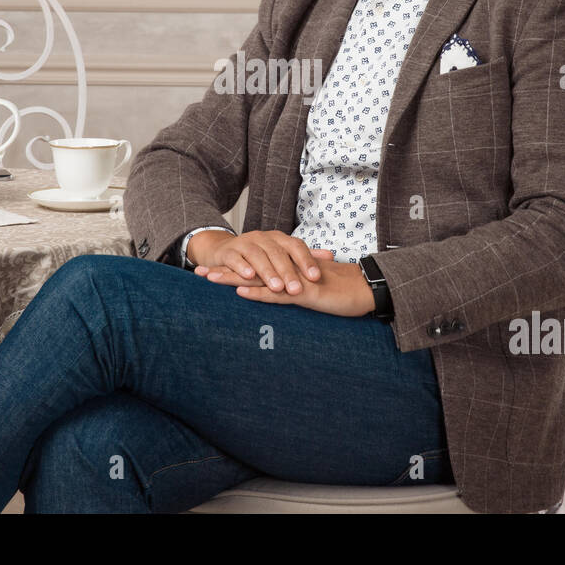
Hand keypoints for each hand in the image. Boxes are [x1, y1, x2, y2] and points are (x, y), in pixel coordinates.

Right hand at [189, 229, 330, 294]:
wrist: (224, 251)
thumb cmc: (258, 256)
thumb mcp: (281, 255)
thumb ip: (304, 256)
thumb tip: (331, 256)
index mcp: (278, 238)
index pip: (296, 246)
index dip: (306, 261)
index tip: (316, 278)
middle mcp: (263, 238)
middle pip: (277, 253)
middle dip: (288, 272)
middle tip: (297, 290)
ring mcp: (244, 243)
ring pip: (257, 255)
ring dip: (267, 272)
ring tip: (277, 287)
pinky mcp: (228, 252)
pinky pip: (235, 258)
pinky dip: (241, 267)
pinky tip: (249, 276)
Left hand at [199, 255, 376, 317]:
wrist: (367, 289)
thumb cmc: (344, 292)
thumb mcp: (315, 292)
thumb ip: (298, 291)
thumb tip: (285, 295)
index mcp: (288, 272)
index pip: (256, 269)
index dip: (234, 270)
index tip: (211, 272)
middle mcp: (288, 273)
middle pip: (250, 270)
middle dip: (223, 272)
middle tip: (197, 273)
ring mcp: (295, 281)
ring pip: (258, 279)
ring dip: (232, 279)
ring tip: (209, 279)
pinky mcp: (305, 292)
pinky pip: (277, 293)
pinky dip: (258, 292)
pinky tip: (240, 291)